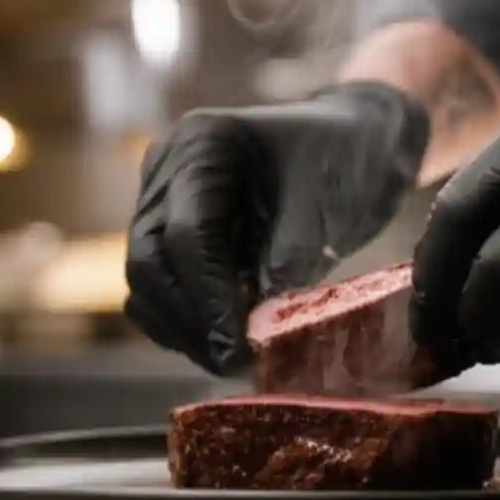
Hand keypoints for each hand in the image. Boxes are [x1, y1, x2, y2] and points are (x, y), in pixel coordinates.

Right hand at [127, 82, 428, 373]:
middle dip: (190, 322)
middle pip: (149, 261)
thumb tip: (255, 327)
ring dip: (183, 329)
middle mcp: (167, 169)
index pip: (187, 235)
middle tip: (232, 365)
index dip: (209, 300)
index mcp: (202, 145)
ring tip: (232, 360)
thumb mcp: (329, 202)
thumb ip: (290, 259)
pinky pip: (160, 288)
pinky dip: (186, 321)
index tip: (237, 350)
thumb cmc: (347, 156)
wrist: (354, 134)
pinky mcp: (169, 231)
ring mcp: (161, 200)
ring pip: (146, 282)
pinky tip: (225, 340)